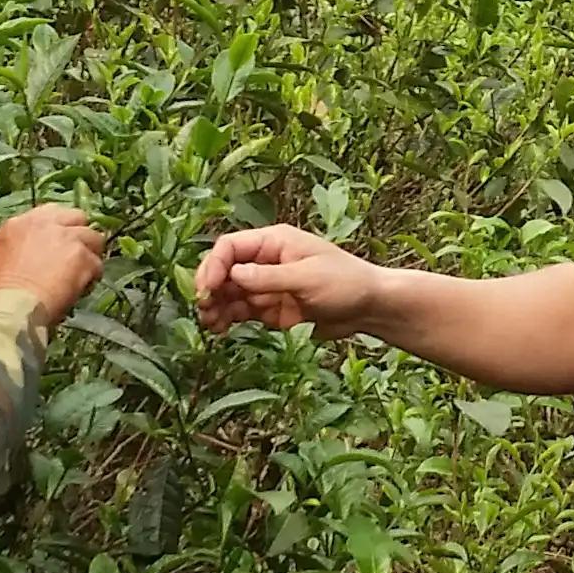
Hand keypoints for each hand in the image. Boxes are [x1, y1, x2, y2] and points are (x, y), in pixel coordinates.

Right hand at [0, 203, 109, 311]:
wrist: (13, 306)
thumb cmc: (1, 293)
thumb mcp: (2, 258)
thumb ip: (23, 247)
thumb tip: (37, 256)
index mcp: (20, 223)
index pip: (51, 211)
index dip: (61, 228)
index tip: (61, 243)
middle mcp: (45, 224)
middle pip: (77, 217)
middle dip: (79, 235)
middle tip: (76, 256)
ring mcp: (67, 237)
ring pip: (94, 238)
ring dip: (90, 255)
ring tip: (82, 275)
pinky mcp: (82, 256)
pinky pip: (97, 264)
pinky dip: (92, 277)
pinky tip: (81, 290)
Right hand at [193, 222, 388, 334]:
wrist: (370, 308)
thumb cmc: (345, 283)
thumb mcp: (307, 277)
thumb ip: (269, 277)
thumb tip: (233, 275)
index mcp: (274, 243)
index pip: (231, 247)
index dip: (214, 265)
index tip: (208, 288)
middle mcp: (265, 262)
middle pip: (225, 270)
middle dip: (210, 287)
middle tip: (203, 308)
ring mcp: (267, 286)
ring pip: (229, 293)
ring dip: (215, 306)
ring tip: (210, 324)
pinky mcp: (271, 308)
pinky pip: (241, 311)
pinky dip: (228, 319)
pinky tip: (220, 329)